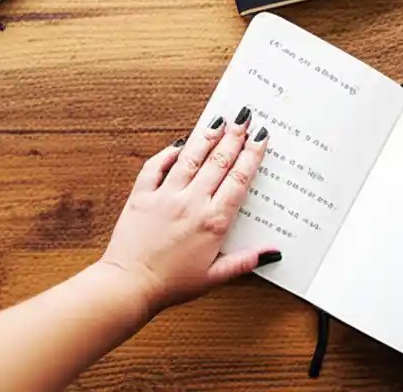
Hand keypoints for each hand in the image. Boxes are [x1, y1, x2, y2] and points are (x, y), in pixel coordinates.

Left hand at [99, 106, 279, 316]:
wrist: (129, 285)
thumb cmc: (171, 284)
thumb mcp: (214, 277)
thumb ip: (245, 260)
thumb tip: (273, 252)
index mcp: (213, 221)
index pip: (239, 179)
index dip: (252, 155)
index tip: (260, 138)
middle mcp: (192, 203)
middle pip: (218, 161)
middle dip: (234, 137)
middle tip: (244, 118)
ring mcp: (165, 196)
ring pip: (190, 158)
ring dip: (206, 137)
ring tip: (218, 120)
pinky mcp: (142, 196)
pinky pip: (155, 167)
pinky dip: (167, 153)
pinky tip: (179, 143)